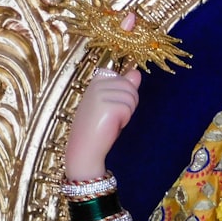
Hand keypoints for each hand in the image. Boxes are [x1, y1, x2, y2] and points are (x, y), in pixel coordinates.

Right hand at [65, 66, 140, 180]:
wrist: (85, 147)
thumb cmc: (98, 126)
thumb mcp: (111, 101)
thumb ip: (124, 86)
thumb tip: (136, 73)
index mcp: (96, 79)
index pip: (124, 79)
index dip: (123, 95)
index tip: (109, 106)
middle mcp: (97, 83)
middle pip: (130, 87)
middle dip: (128, 104)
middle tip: (111, 115)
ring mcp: (101, 94)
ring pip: (132, 97)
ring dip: (126, 112)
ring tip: (110, 120)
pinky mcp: (107, 105)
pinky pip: (129, 109)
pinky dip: (124, 120)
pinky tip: (111, 125)